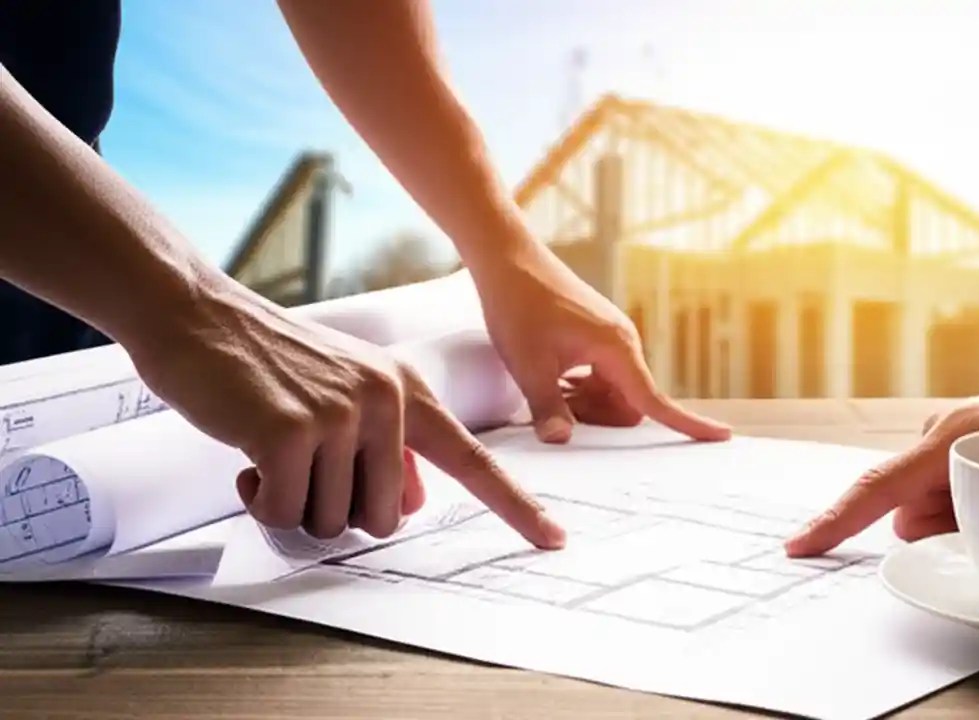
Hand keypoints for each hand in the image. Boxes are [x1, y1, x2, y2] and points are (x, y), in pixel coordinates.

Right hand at [126, 277, 563, 547]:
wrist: (200, 316)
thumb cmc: (272, 364)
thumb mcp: (349, 391)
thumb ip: (388, 446)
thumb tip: (409, 507)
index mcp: (408, 392)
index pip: (473, 461)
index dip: (515, 505)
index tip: (555, 538)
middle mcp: (386, 401)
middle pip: (382, 519)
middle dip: (336, 510)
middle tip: (304, 467)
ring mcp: (342, 415)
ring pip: (330, 522)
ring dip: (294, 503)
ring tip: (273, 449)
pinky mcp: (291, 432)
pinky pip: (285, 513)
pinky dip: (261, 500)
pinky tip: (248, 457)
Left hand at [471, 239, 730, 443]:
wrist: (508, 259)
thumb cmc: (518, 306)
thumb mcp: (527, 365)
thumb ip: (547, 408)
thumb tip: (562, 442)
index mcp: (616, 349)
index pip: (655, 400)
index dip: (688, 423)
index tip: (722, 438)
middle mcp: (622, 343)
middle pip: (629, 404)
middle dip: (598, 415)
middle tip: (553, 399)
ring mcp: (610, 339)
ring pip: (611, 392)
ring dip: (583, 401)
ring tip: (544, 382)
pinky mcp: (596, 336)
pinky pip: (599, 376)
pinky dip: (577, 386)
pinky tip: (546, 374)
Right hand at [784, 351, 978, 555]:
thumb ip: (972, 502)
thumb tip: (910, 526)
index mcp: (950, 438)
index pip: (878, 488)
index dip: (835, 521)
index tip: (797, 548)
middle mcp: (942, 438)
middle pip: (910, 508)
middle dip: (943, 528)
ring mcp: (955, 445)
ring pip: (935, 510)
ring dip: (966, 521)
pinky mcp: (970, 455)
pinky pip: (954, 500)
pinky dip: (974, 511)